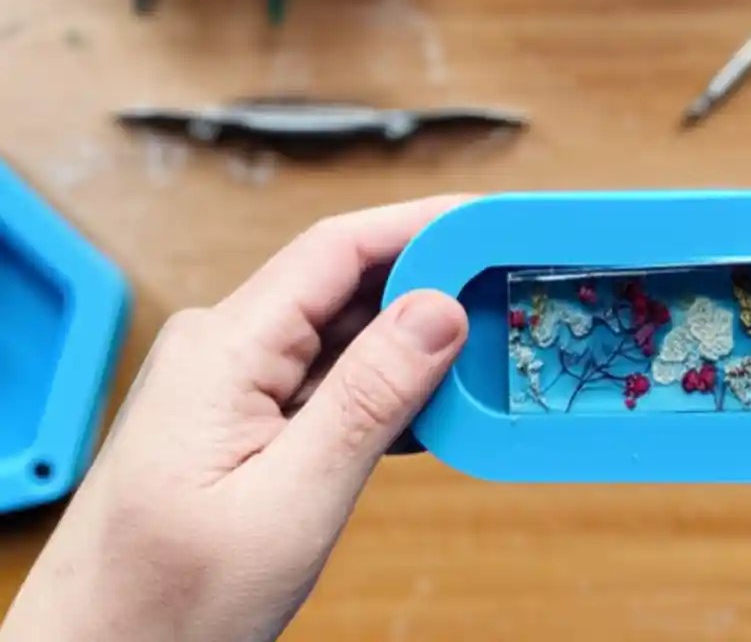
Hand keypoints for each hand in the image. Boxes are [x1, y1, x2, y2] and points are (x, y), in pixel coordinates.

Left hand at [0, 198, 469, 641]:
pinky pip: (327, 380)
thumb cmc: (166, 600)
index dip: (422, 225)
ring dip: (412, 344)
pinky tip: (429, 410)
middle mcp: (222, 349)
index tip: (493, 224)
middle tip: (510, 297)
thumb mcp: (290, 502)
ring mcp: (230, 383)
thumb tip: (438, 311)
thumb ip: (368, 400)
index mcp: (222, 349)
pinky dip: (383, 390)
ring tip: (485, 356)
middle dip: (432, 284)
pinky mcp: (242, 417)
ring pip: (342, 335)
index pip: (337, 249)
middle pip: (345, 285)